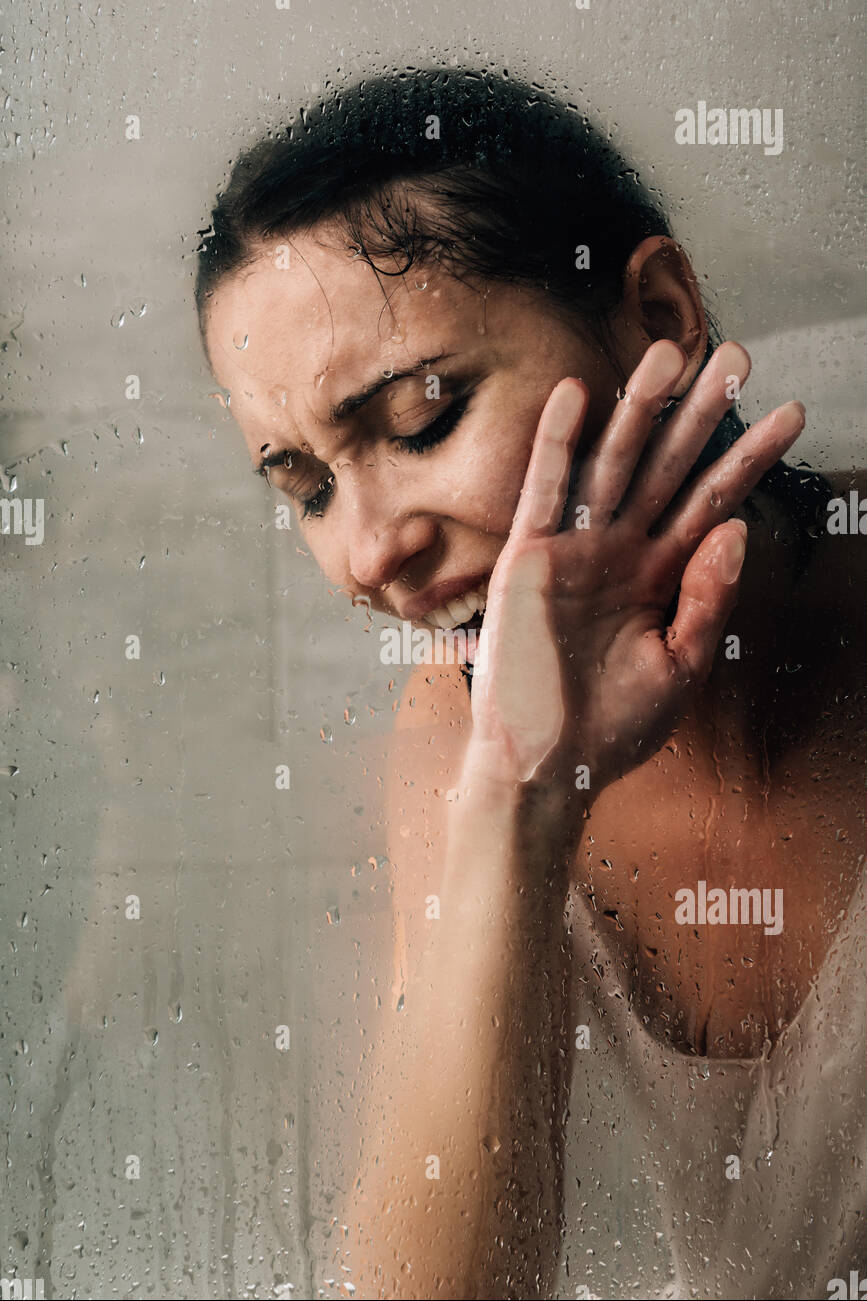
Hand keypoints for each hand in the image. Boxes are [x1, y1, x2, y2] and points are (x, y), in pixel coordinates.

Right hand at [466, 338, 805, 797]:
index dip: (749, 457)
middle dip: (701, 414)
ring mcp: (573, 550)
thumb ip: (708, 598)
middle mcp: (619, 551)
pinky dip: (556, 444)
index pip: (711, 502)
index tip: (791, 414)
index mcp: (657, 575)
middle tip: (738, 359)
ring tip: (670, 354)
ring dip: (638, 410)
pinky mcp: (527, 559)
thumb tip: (737, 528)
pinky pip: (544, 492)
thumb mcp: (680, 665)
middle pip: (667, 467)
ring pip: (611, 464)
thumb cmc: (613, 726)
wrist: (547, 766)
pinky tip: (577, 395)